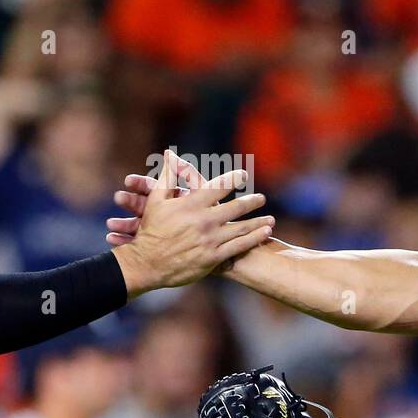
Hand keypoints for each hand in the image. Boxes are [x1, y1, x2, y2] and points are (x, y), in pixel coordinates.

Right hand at [112, 150, 273, 295]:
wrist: (147, 264)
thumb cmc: (151, 230)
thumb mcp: (156, 200)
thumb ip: (168, 176)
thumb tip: (169, 154)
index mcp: (192, 204)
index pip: (219, 186)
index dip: (234, 179)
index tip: (243, 175)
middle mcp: (204, 221)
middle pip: (236, 207)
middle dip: (252, 201)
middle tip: (262, 198)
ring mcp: (210, 240)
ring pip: (242, 228)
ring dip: (259, 221)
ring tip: (270, 218)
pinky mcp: (213, 257)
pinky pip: (239, 247)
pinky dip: (254, 239)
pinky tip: (264, 233)